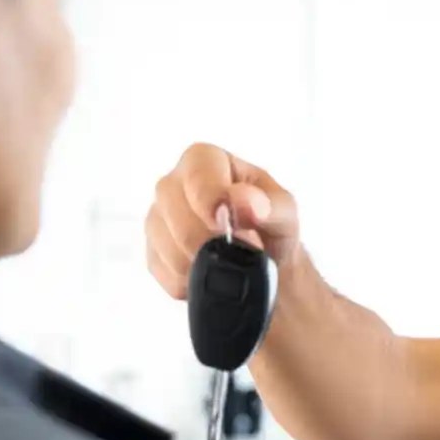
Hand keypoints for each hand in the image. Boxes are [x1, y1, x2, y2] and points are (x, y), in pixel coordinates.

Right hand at [146, 142, 299, 299]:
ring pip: (166, 243)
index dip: (209, 198)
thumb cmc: (272, 227)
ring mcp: (159, 217)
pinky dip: (191, 280)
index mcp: (206, 160)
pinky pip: (163, 270)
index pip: (196, 171)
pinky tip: (211, 272)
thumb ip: (270, 205)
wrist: (264, 264)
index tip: (226, 223)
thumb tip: (244, 201)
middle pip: (174, 208)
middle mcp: (175, 183)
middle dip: (208, 237)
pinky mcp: (153, 251)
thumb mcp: (285, 213)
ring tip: (230, 261)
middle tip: (237, 250)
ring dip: (201, 262)